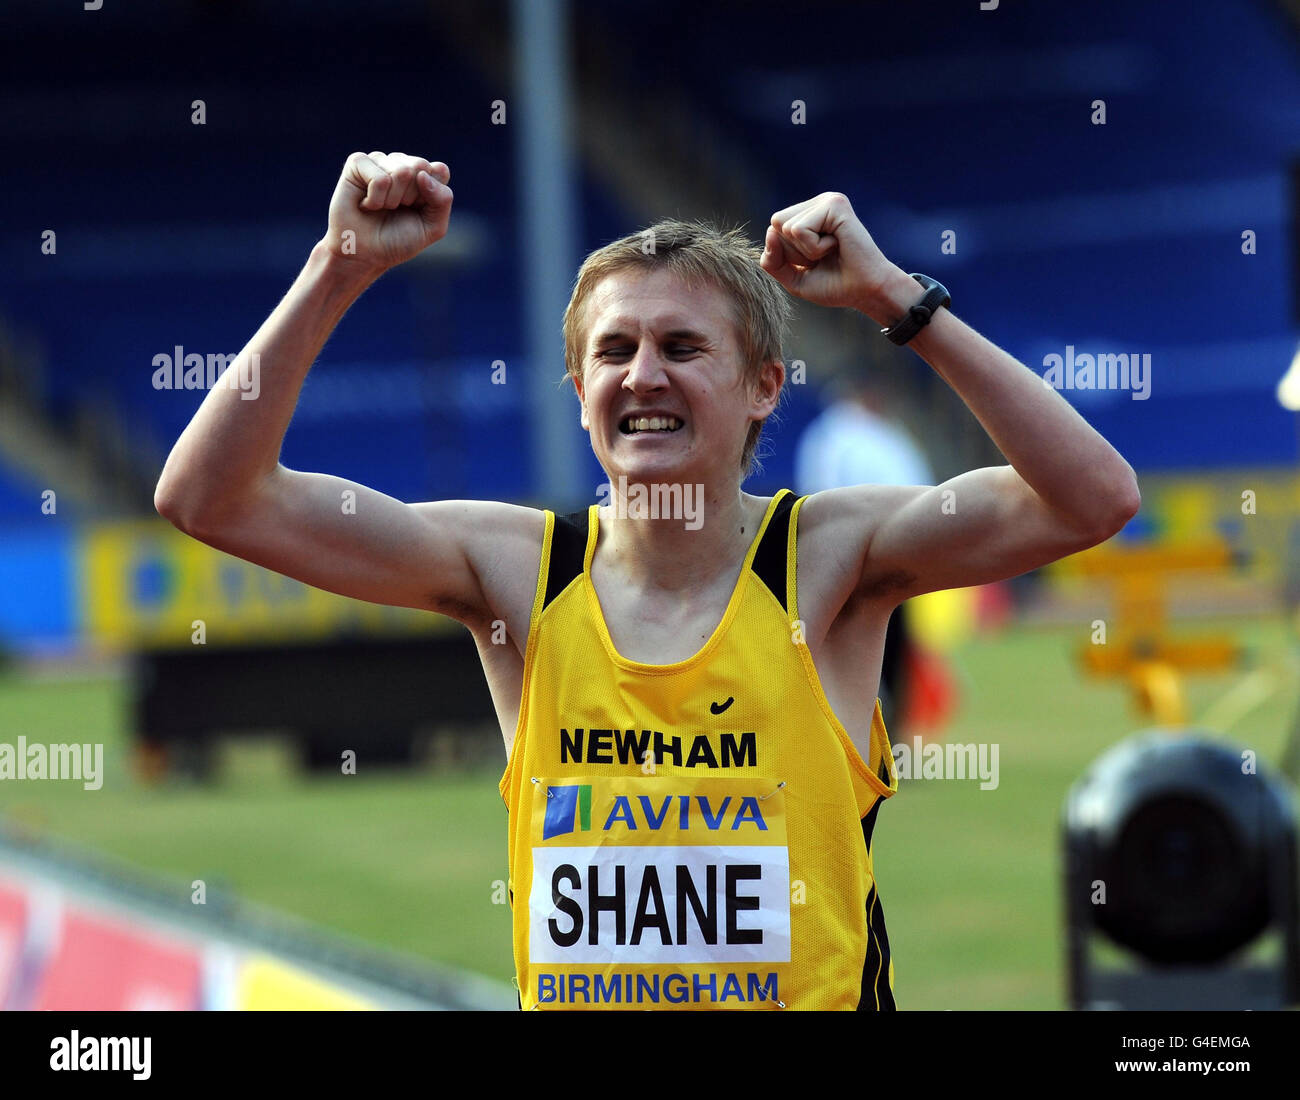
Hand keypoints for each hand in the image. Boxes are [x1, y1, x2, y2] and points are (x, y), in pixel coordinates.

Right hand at [322, 151, 452, 276]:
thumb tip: (422, 174)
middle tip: (396, 209)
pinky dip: (375, 199)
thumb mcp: (433, 227)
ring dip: (391, 200)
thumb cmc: (397, 241)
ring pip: (401, 171)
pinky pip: (379, 178)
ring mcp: (379, 161)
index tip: (417, 210)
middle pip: (420, 167)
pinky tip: (366, 204)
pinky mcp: (358, 162)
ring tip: (380, 207)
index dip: (431, 196)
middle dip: (411, 197)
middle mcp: (402, 163)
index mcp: (424, 175)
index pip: (440, 170)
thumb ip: (443, 200)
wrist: (364, 254)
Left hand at [759, 192, 897, 311]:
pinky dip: (814, 248)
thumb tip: (769, 233)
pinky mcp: (835, 205)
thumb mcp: (793, 278)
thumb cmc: (834, 285)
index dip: (786, 255)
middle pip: (776, 225)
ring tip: (830, 251)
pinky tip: (836, 245)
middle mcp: (817, 204)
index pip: (773, 230)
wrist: (865, 292)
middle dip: (794, 252)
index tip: (815, 262)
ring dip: (806, 251)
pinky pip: (800, 230)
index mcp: (808, 215)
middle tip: (823, 257)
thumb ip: (772, 261)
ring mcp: (827, 201)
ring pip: (786, 227)